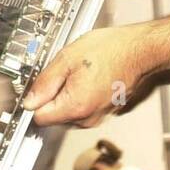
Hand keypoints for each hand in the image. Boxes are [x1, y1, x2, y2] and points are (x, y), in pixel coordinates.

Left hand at [21, 25, 150, 127]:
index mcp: (75, 106)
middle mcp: (87, 118)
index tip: (37, 88)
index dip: (34, 101)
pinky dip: (80, 95)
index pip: (39, 118)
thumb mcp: (67, 58)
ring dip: (67, 95)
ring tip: (78, 72)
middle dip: (52, 97)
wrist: (140, 50)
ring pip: (68, 112)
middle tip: (63, 73)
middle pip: (53, 116)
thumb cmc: (111, 50)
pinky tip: (88, 77)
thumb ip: (44, 82)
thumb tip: (29, 101)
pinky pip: (82, 108)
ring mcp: (98, 116)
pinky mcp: (105, 112)